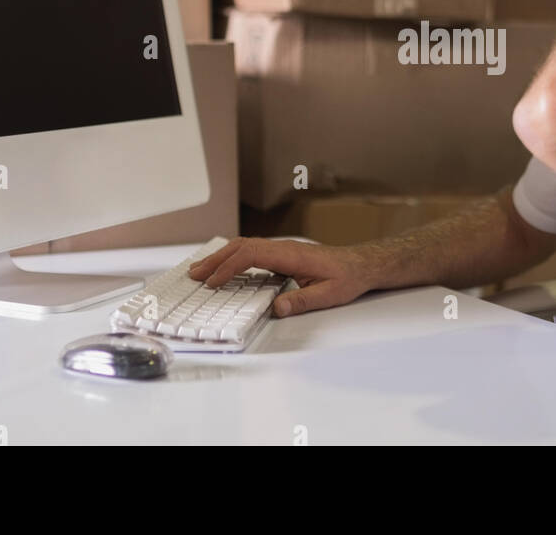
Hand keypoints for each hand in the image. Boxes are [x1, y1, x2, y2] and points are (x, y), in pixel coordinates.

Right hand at [187, 237, 378, 316]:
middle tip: (193, 274)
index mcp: (291, 255)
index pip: (251, 255)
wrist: (361, 264)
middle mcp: (283, 249)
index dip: (229, 267)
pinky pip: (252, 251)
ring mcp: (282, 250)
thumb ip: (303, 301)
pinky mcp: (282, 255)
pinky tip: (224, 267)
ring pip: (245, 246)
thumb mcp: (330, 294)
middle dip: (216, 260)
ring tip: (200, 270)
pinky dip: (233, 257)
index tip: (212, 282)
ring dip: (222, 257)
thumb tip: (277, 307)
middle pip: (242, 247)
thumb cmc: (348, 277)